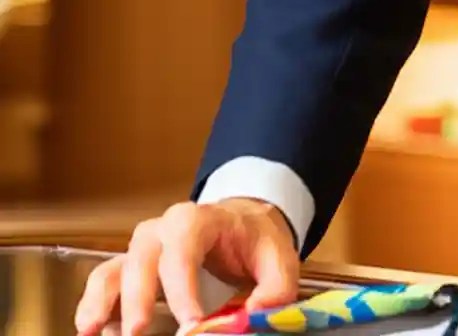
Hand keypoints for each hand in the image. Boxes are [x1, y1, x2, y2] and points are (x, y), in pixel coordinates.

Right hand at [74, 198, 298, 335]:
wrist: (242, 224)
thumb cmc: (255, 241)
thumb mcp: (278, 256)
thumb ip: (276, 286)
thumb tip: (255, 314)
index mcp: (197, 220)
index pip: (183, 248)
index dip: (183, 286)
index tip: (193, 323)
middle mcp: (160, 230)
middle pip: (141, 260)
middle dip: (138, 299)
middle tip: (139, 333)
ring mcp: (140, 249)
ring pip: (112, 270)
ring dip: (101, 303)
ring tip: (95, 332)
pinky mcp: (129, 269)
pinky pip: (103, 283)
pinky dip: (95, 306)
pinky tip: (92, 331)